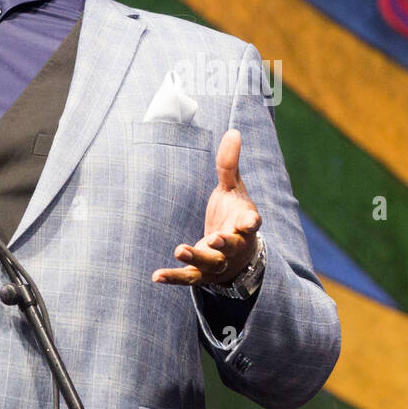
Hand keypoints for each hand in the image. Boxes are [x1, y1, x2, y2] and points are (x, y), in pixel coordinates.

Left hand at [152, 129, 261, 286]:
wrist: (238, 256)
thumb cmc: (233, 216)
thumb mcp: (232, 189)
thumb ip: (229, 164)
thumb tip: (233, 131)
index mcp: (244, 225)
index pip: (251, 224)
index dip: (251, 223)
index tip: (250, 220)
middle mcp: (234, 246)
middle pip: (230, 246)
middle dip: (223, 243)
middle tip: (213, 238)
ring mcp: (218, 262)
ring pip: (209, 262)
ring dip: (195, 257)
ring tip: (180, 250)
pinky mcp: (201, 274)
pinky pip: (187, 278)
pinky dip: (173, 277)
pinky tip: (156, 276)